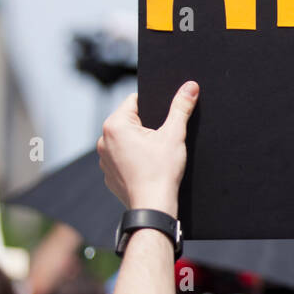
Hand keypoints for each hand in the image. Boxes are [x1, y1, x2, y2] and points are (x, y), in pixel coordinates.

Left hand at [97, 82, 198, 216]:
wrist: (153, 207)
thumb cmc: (161, 171)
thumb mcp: (174, 135)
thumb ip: (181, 107)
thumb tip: (190, 86)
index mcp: (115, 125)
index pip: (134, 101)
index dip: (153, 107)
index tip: (163, 120)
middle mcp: (103, 140)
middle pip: (130, 121)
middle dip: (146, 126)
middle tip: (162, 139)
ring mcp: (103, 159)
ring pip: (125, 140)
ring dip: (138, 143)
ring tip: (155, 155)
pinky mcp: (108, 174)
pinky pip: (121, 158)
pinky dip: (133, 159)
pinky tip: (147, 167)